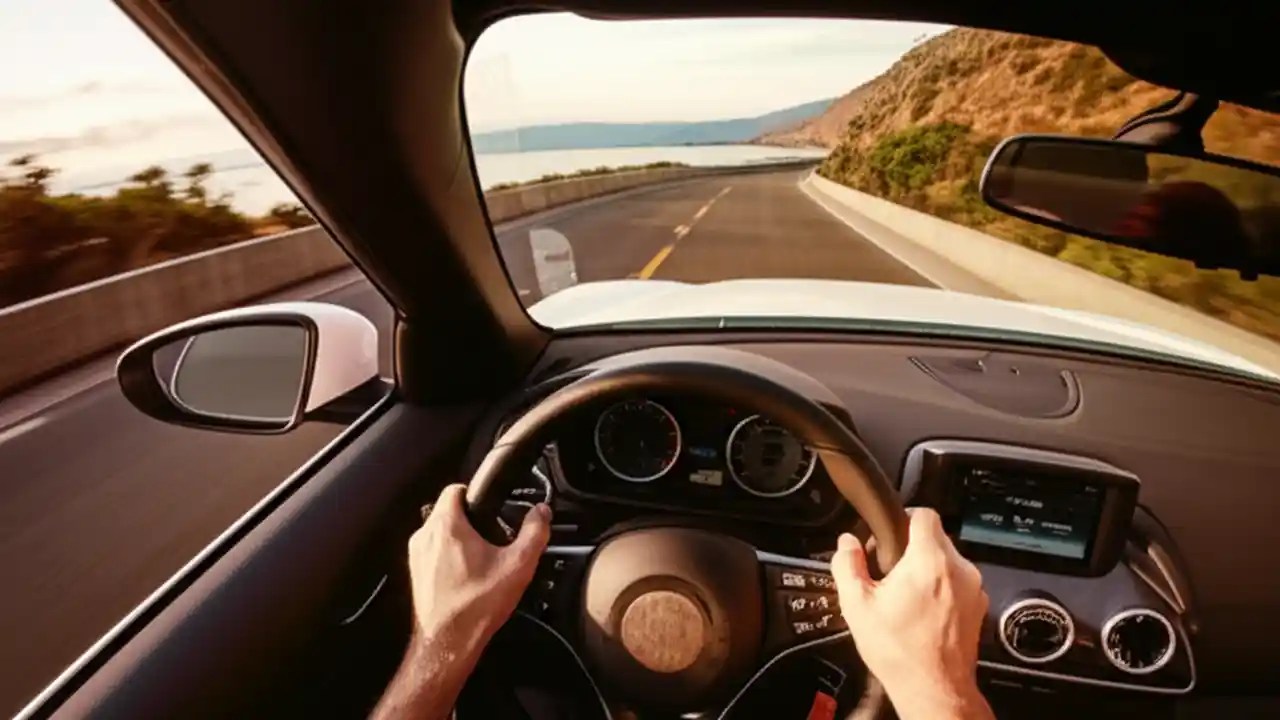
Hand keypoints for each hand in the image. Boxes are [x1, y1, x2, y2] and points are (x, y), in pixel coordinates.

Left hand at [373, 484, 549, 719]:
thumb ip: (534, 533)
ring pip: (439, 531)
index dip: (477, 492)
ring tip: (482, 557)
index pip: (456, 488)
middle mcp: (425, 536)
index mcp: (447, 525)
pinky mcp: (415, 573)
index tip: (492, 504)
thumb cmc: (475, 607)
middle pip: (448, 510)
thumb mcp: (517, 566)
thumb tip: (541, 514)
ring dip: (459, 538)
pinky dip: (448, 556)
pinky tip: (467, 575)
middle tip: (492, 534)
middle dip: (471, 518)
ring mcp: (416, 555)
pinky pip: (433, 552)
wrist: (447, 643)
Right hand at [832, 509, 992, 719]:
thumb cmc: (899, 652)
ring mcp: (973, 588)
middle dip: (912, 547)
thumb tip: (845, 544)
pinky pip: (959, 582)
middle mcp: (958, 569)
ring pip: (949, 560)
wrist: (934, 689)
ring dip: (929, 568)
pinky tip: (924, 610)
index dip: (903, 518)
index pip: (924, 514)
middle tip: (891, 570)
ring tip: (907, 595)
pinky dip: (943, 588)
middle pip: (936, 536)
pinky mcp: (979, 605)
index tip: (890, 533)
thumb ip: (847, 566)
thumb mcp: (857, 606)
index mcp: (928, 560)